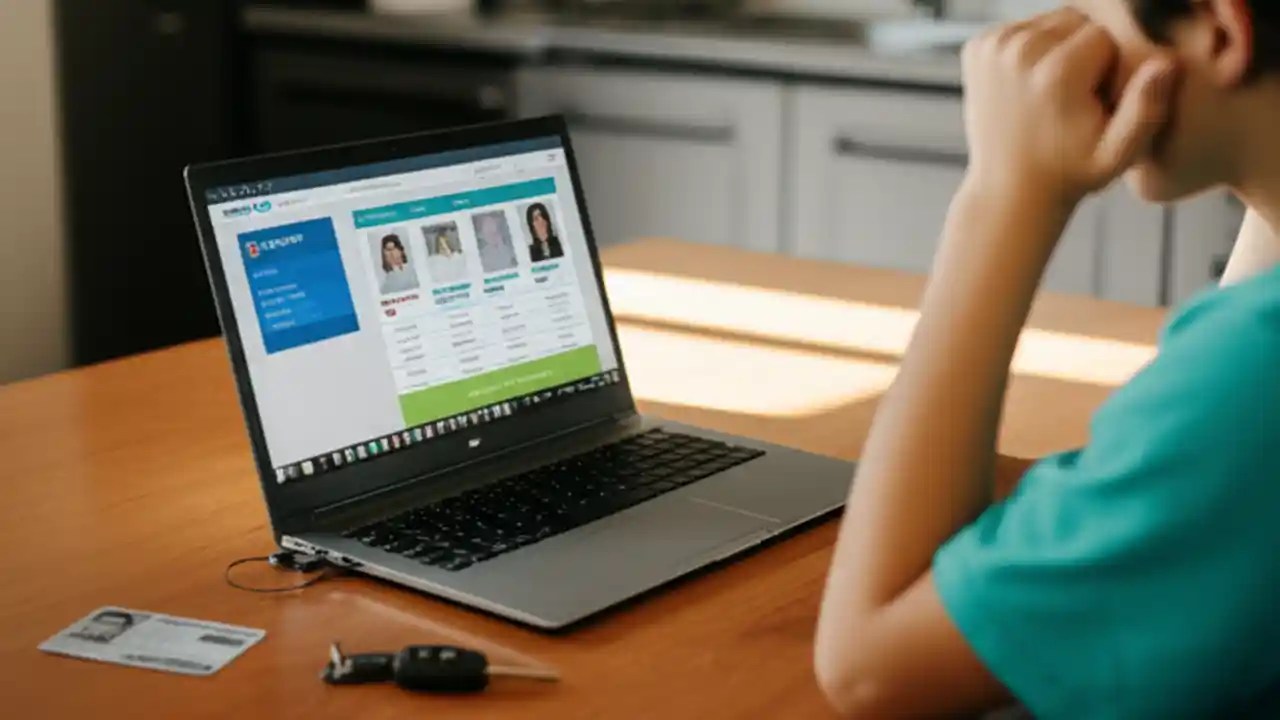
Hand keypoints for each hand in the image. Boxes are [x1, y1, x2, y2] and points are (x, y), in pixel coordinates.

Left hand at [961, 8, 1177, 205]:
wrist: (1009, 189)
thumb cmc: (1070, 174)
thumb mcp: (1118, 155)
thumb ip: (1146, 109)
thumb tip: (1167, 62)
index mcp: (1058, 71)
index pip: (1107, 34)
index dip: (1110, 65)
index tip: (1097, 99)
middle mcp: (1021, 51)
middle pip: (1078, 20)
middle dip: (1086, 50)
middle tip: (1076, 96)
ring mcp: (994, 47)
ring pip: (1051, 21)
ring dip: (1059, 47)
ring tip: (1054, 92)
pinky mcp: (977, 46)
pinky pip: (1023, 28)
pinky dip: (1032, 49)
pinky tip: (1032, 84)